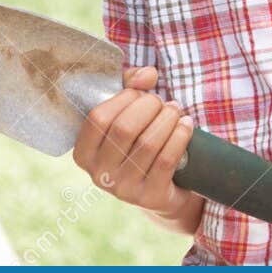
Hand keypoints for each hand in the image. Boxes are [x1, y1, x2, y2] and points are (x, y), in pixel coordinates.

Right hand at [73, 66, 203, 231]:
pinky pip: (166, 160)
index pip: (98, 118)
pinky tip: (186, 125)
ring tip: (175, 111)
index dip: (124, 97)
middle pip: (125, 129)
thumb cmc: (140, 138)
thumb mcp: (128, 109)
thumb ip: (131, 84)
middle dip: (150, 106)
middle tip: (161, 103)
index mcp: (85, 153)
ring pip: (148, 144)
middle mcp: (99, 175)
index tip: (140, 93)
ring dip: (168, 118)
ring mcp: (123, 190)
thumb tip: (147, 75)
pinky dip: (180, 136)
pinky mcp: (149, 197)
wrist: (163, 185)